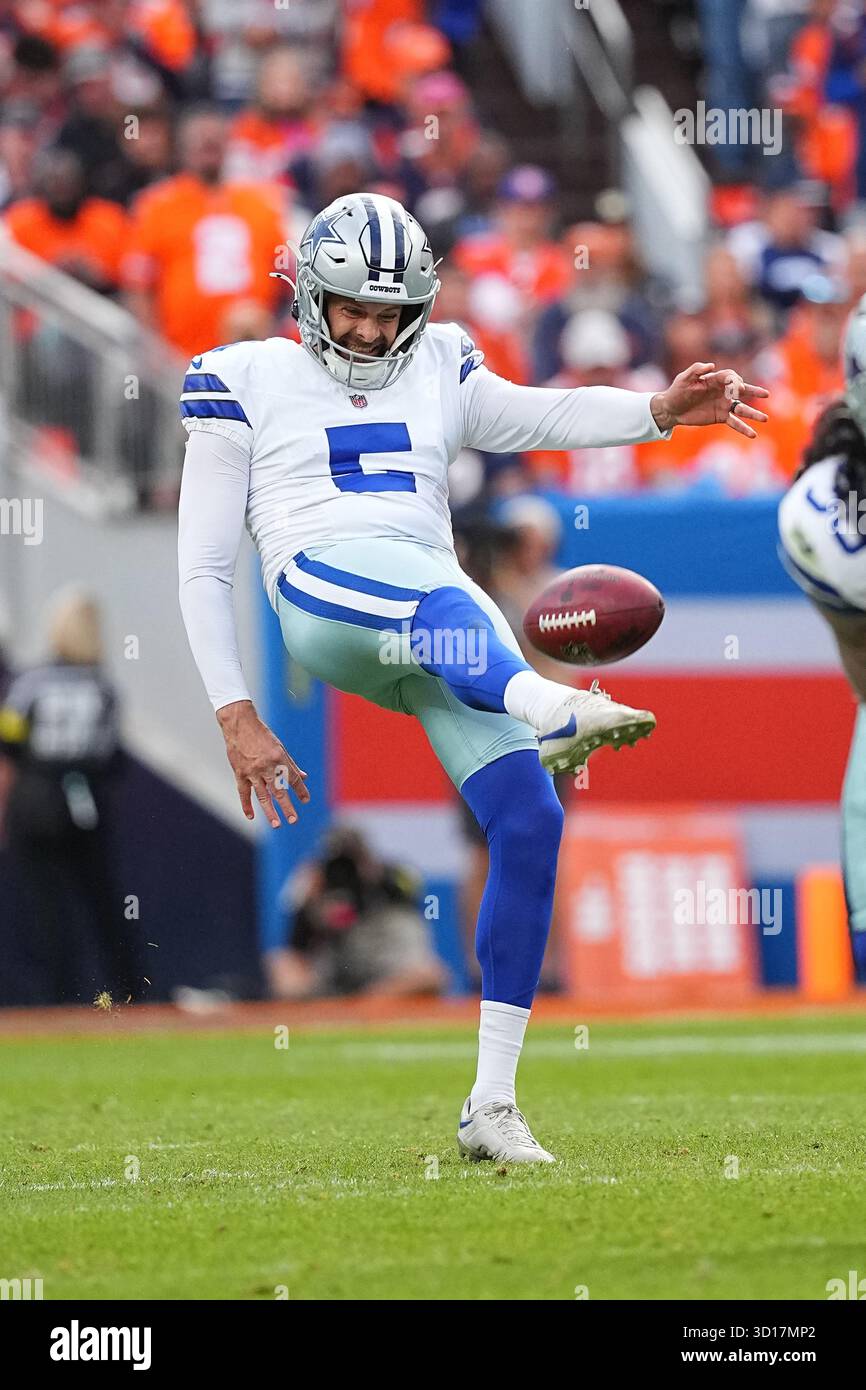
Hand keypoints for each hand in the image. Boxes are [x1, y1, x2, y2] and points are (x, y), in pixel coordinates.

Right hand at [216, 700, 309, 827]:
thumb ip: (291, 764)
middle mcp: (266, 766)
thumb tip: (304, 778)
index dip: (300, 790)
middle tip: (293, 820)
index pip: (292, 778)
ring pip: (262, 795)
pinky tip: (251, 816)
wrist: (240, 724)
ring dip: (270, 811)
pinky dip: (246, 805)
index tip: (306, 800)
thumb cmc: (262, 736)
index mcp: (279, 758)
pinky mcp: (240, 773)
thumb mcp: (280, 748)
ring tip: (276, 824)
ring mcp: (252, 771)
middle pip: (279, 791)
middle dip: (287, 807)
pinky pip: (244, 792)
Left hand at [651, 362, 768, 437]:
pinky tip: (753, 434)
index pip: (730, 377)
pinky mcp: (721, 417)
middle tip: (766, 394)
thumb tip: (711, 365)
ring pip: (742, 409)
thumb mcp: (684, 378)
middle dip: (754, 392)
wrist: (671, 408)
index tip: (738, 386)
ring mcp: (723, 405)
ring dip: (753, 414)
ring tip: (765, 419)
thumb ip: (697, 370)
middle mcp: (723, 392)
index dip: (735, 381)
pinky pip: (735, 423)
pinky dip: (743, 428)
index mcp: (715, 380)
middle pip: (742, 391)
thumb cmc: (677, 390)